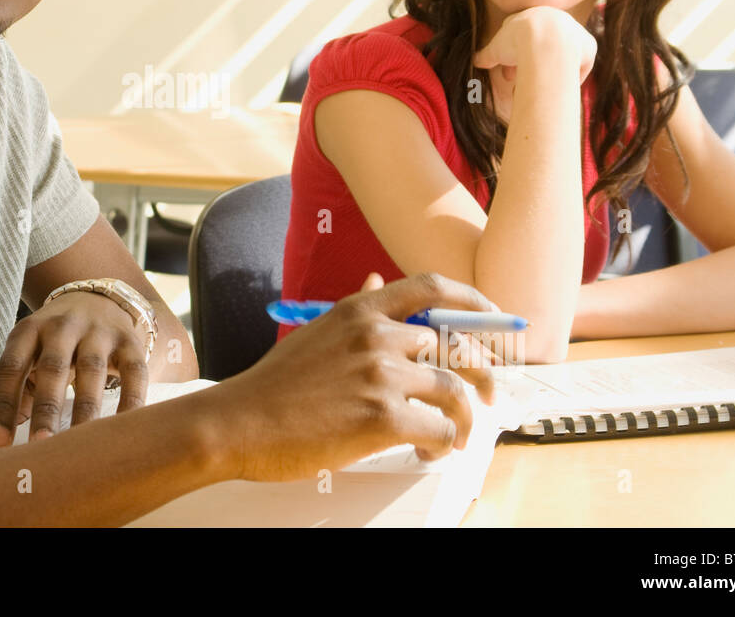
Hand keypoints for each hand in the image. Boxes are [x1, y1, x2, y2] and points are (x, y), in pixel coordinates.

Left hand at [0, 291, 149, 447]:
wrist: (98, 299)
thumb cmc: (54, 341)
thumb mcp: (31, 353)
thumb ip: (19, 390)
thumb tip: (7, 440)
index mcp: (29, 330)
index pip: (10, 368)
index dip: (3, 405)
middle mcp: (62, 326)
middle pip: (52, 367)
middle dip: (46, 408)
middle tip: (40, 444)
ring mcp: (98, 332)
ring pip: (91, 370)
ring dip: (84, 408)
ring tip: (80, 445)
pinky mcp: (129, 341)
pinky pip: (133, 372)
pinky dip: (131, 399)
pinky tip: (123, 428)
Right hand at [207, 271, 501, 480]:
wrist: (240, 422)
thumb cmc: (274, 385)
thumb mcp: (316, 333)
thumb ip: (355, 309)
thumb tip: (376, 284)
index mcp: (360, 311)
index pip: (433, 289)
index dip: (474, 302)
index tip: (495, 317)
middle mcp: (376, 336)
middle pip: (456, 346)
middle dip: (482, 373)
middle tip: (487, 395)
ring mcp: (380, 376)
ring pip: (454, 391)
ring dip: (465, 419)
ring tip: (457, 436)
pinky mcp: (381, 418)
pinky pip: (439, 429)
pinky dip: (444, 443)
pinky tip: (432, 450)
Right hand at [474, 6, 597, 88]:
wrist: (545, 41)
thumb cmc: (517, 41)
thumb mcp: (496, 48)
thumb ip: (485, 54)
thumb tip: (474, 61)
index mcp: (534, 15)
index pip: (523, 33)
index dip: (513, 52)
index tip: (507, 67)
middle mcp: (556, 20)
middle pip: (543, 44)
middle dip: (529, 62)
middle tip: (518, 79)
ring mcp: (575, 32)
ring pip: (561, 54)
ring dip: (548, 70)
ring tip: (538, 86)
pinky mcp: (589, 46)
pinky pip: (579, 64)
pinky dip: (569, 76)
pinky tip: (557, 86)